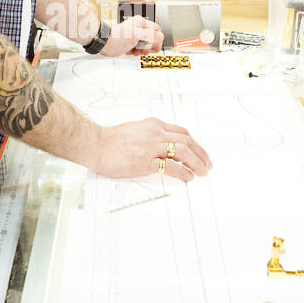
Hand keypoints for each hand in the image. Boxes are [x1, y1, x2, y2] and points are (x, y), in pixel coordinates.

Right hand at [88, 117, 212, 182]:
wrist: (95, 144)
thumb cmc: (110, 140)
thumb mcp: (136, 130)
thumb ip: (150, 136)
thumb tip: (161, 147)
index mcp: (154, 125)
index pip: (182, 132)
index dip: (195, 144)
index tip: (200, 152)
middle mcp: (155, 134)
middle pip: (187, 142)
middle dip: (201, 154)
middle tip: (207, 164)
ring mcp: (151, 147)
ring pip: (183, 152)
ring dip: (197, 163)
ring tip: (202, 172)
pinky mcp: (145, 162)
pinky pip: (171, 167)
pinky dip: (183, 172)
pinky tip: (188, 177)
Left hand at [99, 16, 163, 56]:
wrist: (106, 43)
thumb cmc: (118, 37)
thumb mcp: (136, 35)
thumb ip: (150, 35)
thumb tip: (160, 36)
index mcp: (141, 22)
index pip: (156, 30)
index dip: (158, 39)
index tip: (156, 48)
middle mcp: (139, 27)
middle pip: (151, 38)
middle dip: (148, 46)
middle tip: (144, 51)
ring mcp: (135, 35)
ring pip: (145, 44)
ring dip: (142, 50)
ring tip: (136, 51)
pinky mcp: (131, 42)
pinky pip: (138, 47)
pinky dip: (136, 51)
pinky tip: (131, 51)